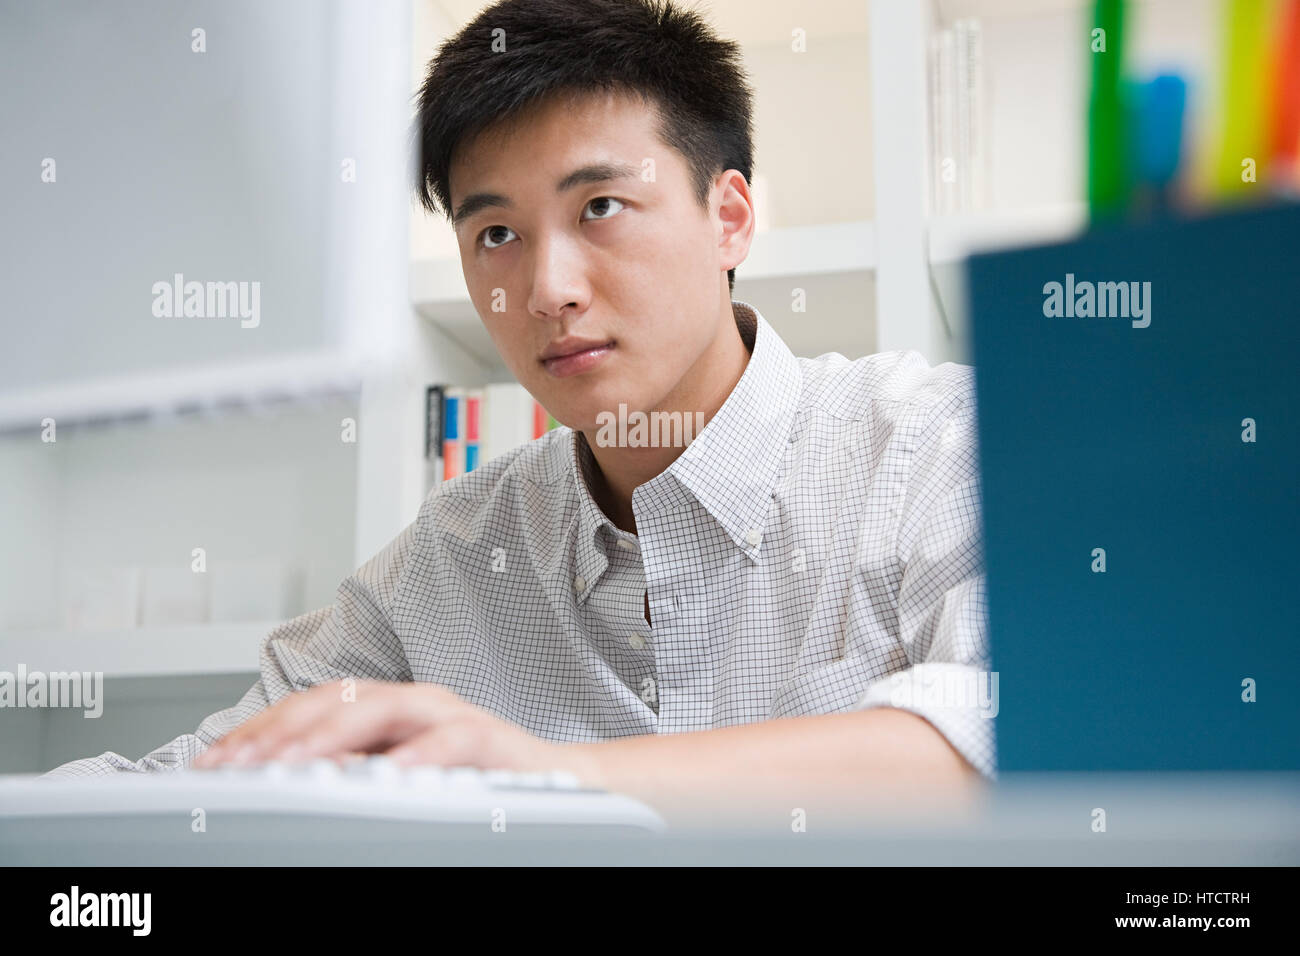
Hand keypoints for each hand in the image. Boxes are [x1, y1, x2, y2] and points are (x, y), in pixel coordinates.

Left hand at [191, 680, 596, 780]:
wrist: (560, 782)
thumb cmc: (475, 781)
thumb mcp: (400, 778)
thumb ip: (352, 773)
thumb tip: (282, 788)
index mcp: (382, 709)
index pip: (306, 707)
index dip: (257, 731)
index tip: (212, 764)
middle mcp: (410, 701)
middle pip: (332, 700)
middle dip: (278, 732)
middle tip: (235, 766)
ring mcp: (447, 714)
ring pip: (380, 709)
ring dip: (330, 735)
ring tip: (291, 762)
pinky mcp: (487, 735)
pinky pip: (448, 740)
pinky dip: (415, 757)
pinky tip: (386, 777)